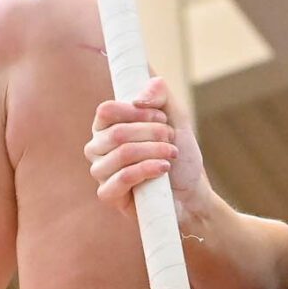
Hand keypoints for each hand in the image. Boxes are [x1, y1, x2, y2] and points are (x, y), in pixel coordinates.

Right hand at [85, 76, 211, 220]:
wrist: (190, 192)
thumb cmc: (178, 154)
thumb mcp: (176, 117)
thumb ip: (160, 93)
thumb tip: (138, 98)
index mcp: (106, 126)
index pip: (107, 110)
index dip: (136, 112)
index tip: (161, 116)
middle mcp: (97, 147)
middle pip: (117, 133)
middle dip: (152, 133)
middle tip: (171, 138)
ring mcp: (100, 171)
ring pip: (123, 154)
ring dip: (154, 151)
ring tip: (171, 154)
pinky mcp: (108, 194)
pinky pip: (123, 177)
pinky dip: (147, 170)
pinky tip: (163, 169)